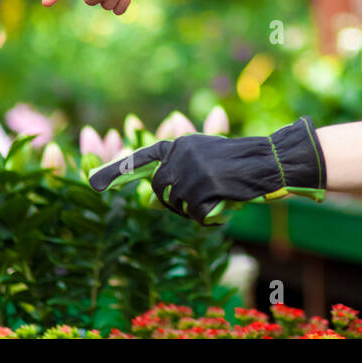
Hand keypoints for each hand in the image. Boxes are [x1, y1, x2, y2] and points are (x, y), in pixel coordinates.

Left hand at [87, 117, 327, 225]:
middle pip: (160, 191)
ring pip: (176, 205)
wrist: (270, 160)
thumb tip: (151, 195)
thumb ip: (179, 171)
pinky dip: (209, 217)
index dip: (115, 171)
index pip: (141, 158)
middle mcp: (180, 155)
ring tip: (216, 198)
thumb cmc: (240, 163)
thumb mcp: (205, 156)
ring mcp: (191, 171)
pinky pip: (195, 215)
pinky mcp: (204, 187)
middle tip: (199, 201)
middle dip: (174, 203)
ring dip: (194, 210)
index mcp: (179, 144)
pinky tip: (224, 206)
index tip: (91, 184)